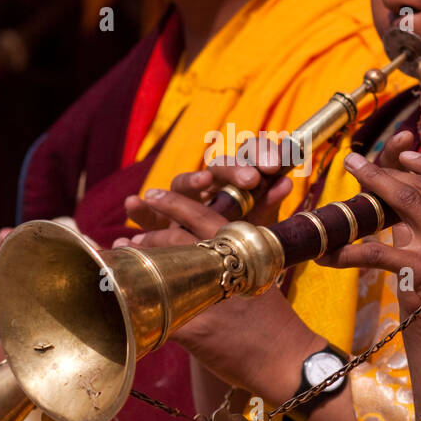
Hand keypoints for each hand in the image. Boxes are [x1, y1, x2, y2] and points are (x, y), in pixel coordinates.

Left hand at [116, 171, 313, 392]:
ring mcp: (209, 296)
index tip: (151, 195)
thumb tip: (204, 247)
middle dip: (148, 236)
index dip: (173, 203)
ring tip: (124, 259)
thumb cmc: (273, 321)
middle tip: (130, 238)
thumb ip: (235, 260)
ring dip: (138, 265)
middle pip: (175, 240)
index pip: (202, 215)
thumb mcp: (260, 277)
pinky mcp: (195, 328)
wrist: (287, 359)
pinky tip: (125, 305)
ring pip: (162, 271)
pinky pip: (158, 313)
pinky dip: (139, 308)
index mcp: (243, 250)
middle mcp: (226, 267)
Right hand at [124, 150, 292, 239]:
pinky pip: (150, 212)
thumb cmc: (242, 238)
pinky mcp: (161, 219)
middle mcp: (210, 182)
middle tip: (252, 179)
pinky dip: (141, 209)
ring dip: (192, 180)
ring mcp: (184, 199)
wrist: (219, 267)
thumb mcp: (258, 222)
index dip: (261, 154)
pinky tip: (134, 203)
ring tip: (203, 181)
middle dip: (235, 169)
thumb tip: (285, 183)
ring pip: (184, 183)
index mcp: (239, 178)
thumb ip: (267, 203)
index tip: (274, 165)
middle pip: (219, 166)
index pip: (250, 154)